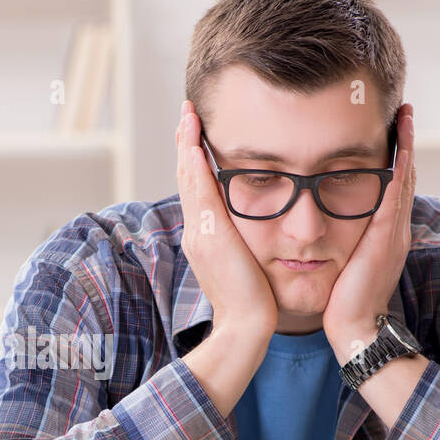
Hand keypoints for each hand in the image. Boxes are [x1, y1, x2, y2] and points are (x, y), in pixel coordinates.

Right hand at [176, 100, 277, 339]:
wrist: (248, 326)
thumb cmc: (254, 301)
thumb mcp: (245, 265)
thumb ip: (243, 243)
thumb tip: (251, 228)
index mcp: (205, 237)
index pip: (196, 189)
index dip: (192, 161)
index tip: (194, 135)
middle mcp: (196, 231)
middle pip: (186, 178)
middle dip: (185, 144)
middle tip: (186, 113)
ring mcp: (200, 232)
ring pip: (188, 179)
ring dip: (186, 145)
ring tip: (187, 117)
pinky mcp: (210, 235)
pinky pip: (198, 192)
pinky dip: (193, 165)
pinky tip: (193, 143)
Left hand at [323, 104, 416, 363]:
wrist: (354, 331)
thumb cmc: (342, 303)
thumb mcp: (344, 265)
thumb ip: (341, 243)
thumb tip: (323, 227)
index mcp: (384, 235)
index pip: (392, 188)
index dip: (393, 159)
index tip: (391, 132)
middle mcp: (394, 230)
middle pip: (404, 176)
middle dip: (404, 143)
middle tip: (404, 112)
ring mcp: (394, 234)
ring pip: (404, 180)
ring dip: (405, 147)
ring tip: (405, 117)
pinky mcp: (386, 239)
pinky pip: (395, 196)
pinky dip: (399, 170)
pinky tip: (398, 147)